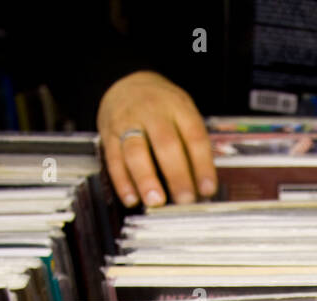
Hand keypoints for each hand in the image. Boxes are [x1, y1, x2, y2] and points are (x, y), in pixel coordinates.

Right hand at [97, 71, 215, 207]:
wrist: (125, 82)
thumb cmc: (162, 107)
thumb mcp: (183, 113)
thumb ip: (190, 145)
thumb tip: (201, 187)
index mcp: (178, 107)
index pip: (194, 137)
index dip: (202, 165)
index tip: (208, 189)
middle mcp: (153, 112)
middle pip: (166, 144)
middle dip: (176, 175)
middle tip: (184, 199)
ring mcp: (128, 122)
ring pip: (136, 152)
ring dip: (146, 180)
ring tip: (156, 201)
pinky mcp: (109, 134)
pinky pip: (114, 160)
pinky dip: (122, 182)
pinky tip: (131, 199)